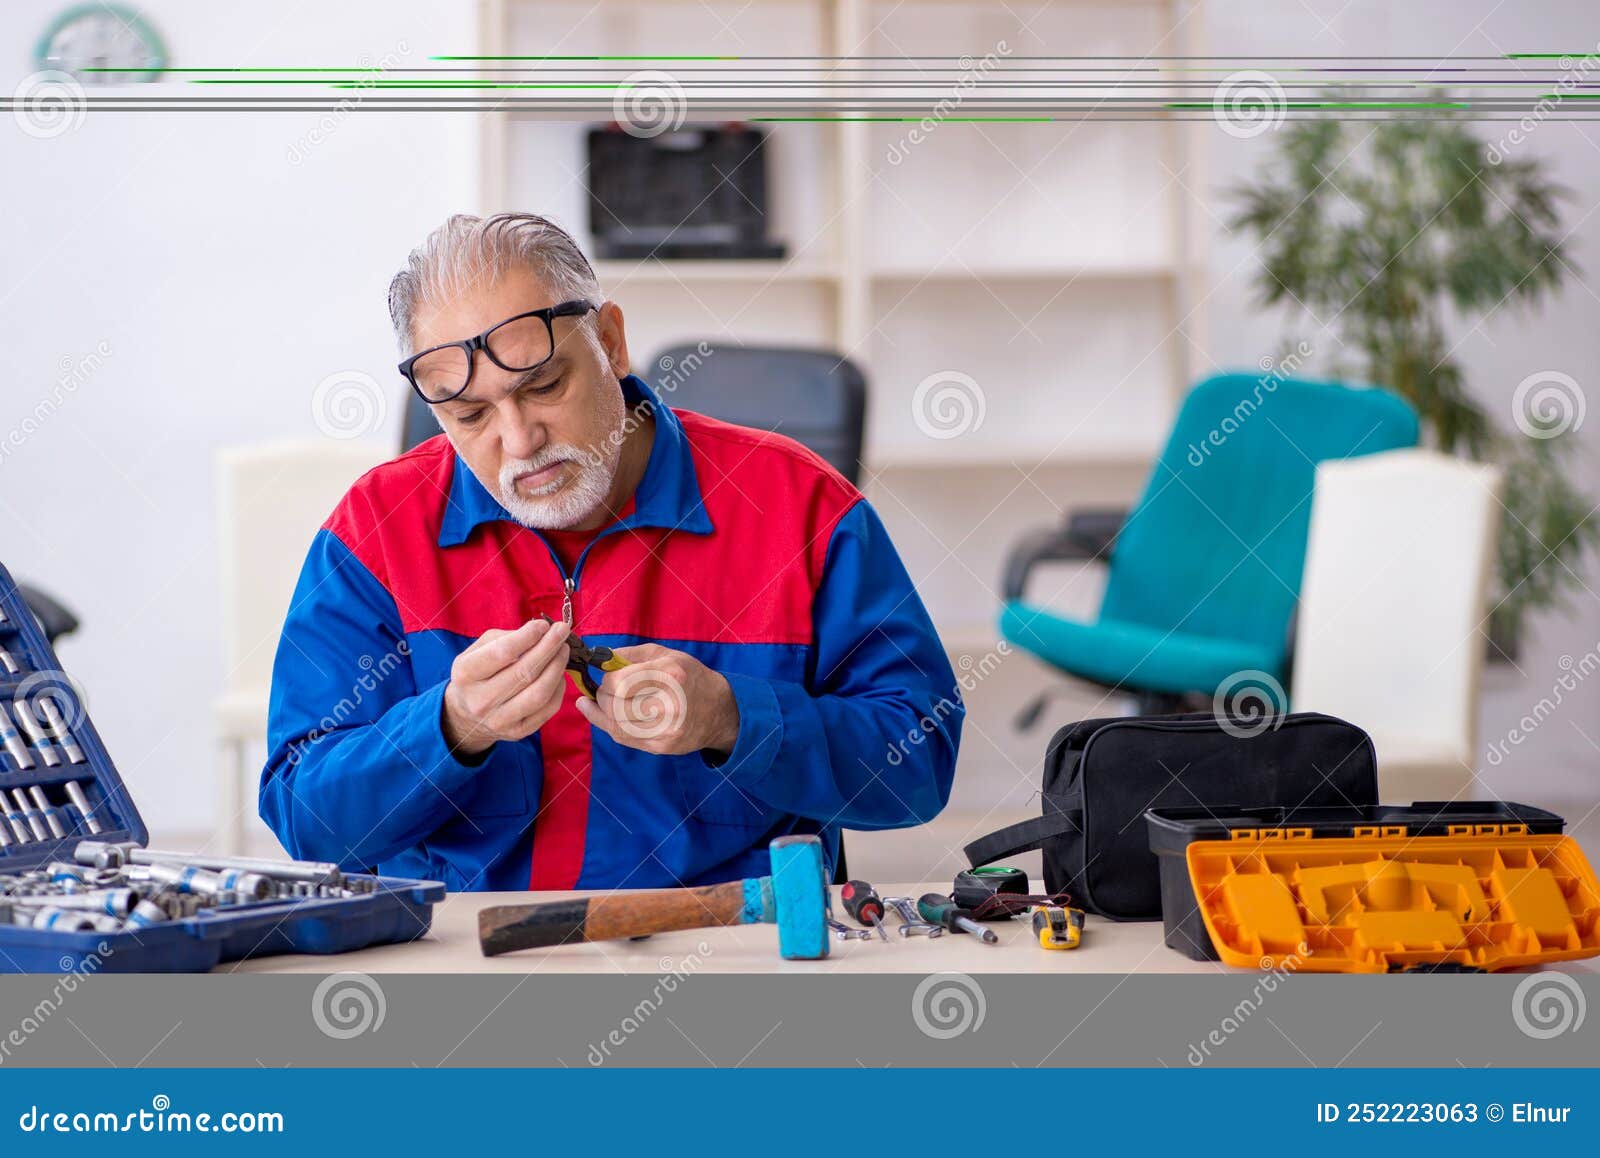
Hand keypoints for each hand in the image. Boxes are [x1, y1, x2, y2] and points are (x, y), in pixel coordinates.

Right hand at [441, 618, 570, 756]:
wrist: (467, 716)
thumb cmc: (477, 674)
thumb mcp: (477, 650)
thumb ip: (505, 638)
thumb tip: (541, 632)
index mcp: (466, 674)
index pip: (502, 653)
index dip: (527, 637)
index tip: (543, 625)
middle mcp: (480, 701)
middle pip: (524, 673)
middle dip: (549, 648)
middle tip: (562, 631)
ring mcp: (500, 720)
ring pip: (539, 693)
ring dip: (557, 667)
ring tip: (564, 650)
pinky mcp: (518, 732)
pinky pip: (548, 709)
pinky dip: (559, 687)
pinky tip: (559, 673)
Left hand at [574, 644, 739, 756]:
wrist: (719, 711)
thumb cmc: (689, 677)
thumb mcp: (665, 654)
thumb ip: (630, 655)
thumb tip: (599, 661)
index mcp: (669, 675)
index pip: (619, 683)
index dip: (607, 680)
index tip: (608, 678)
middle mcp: (669, 704)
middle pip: (615, 706)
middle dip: (602, 698)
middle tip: (602, 692)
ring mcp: (665, 729)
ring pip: (615, 726)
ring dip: (602, 714)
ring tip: (596, 704)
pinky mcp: (662, 746)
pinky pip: (625, 739)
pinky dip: (611, 727)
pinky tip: (604, 717)